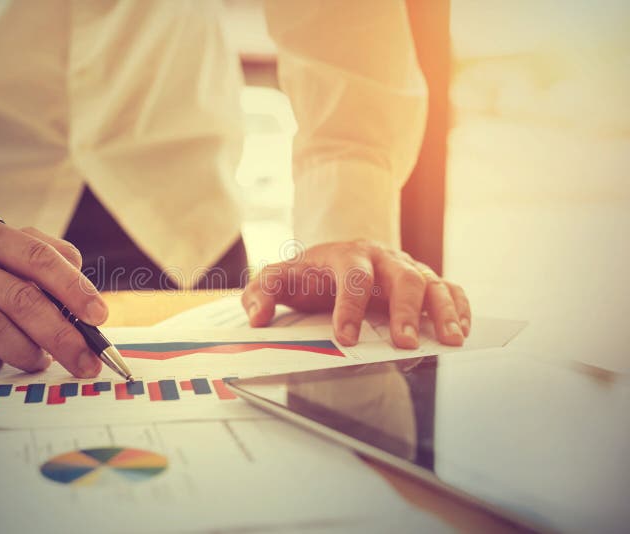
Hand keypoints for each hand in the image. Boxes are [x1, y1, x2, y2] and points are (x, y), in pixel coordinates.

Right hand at [0, 215, 107, 376]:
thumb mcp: (11, 257)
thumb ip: (53, 268)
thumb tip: (88, 304)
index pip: (38, 257)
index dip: (73, 288)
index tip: (99, 317)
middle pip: (20, 298)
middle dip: (62, 335)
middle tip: (87, 361)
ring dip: (28, 352)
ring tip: (41, 360)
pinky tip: (0, 362)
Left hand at [241, 240, 470, 347]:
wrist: (337, 254)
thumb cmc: (311, 273)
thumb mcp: (280, 277)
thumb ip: (262, 292)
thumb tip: (257, 316)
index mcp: (346, 256)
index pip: (352, 278)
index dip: (350, 308)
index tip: (345, 338)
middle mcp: (382, 258)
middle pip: (401, 277)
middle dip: (405, 311)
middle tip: (404, 344)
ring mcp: (406, 268)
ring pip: (431, 283)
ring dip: (442, 311)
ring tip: (450, 340)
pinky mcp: (424, 280)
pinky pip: (450, 288)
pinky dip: (459, 307)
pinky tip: (461, 329)